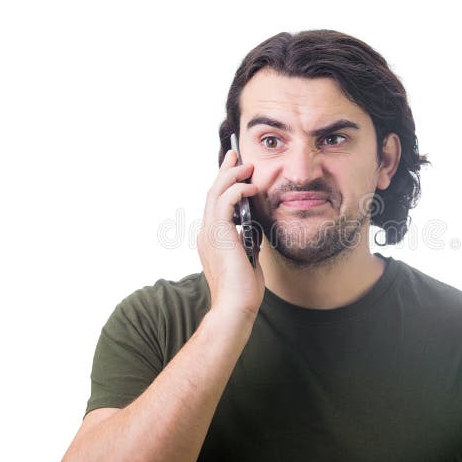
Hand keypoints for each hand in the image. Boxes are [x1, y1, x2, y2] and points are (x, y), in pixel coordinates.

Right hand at [197, 149, 264, 316]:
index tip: (235, 171)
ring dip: (232, 176)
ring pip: (216, 193)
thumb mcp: (247, 259)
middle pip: (212, 193)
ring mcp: (210, 233)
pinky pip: (224, 202)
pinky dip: (237, 190)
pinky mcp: (219, 234)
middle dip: (225, 172)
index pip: (215, 204)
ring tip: (247, 165)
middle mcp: (206, 233)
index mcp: (211, 239)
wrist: (236, 306)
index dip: (224, 185)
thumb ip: (247, 243)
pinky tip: (250, 187)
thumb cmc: (243, 290)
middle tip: (236, 155)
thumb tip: (255, 231)